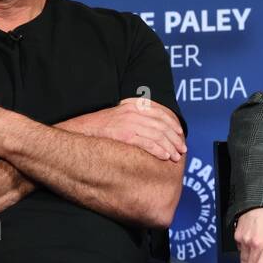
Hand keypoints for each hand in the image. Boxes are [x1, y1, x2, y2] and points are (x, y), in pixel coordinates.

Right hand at [57, 97, 185, 161]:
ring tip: (175, 156)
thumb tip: (151, 128)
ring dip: (170, 147)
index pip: (160, 114)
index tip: (180, 135)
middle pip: (162, 126)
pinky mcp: (124, 135)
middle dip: (175, 139)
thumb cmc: (100, 127)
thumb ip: (134, 118)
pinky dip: (159, 150)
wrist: (80, 130)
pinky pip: (147, 143)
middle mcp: (133, 112)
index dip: (173, 125)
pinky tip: (165, 156)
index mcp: (134, 106)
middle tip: (182, 149)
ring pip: (158, 135)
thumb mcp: (118, 116)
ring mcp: (129, 123)